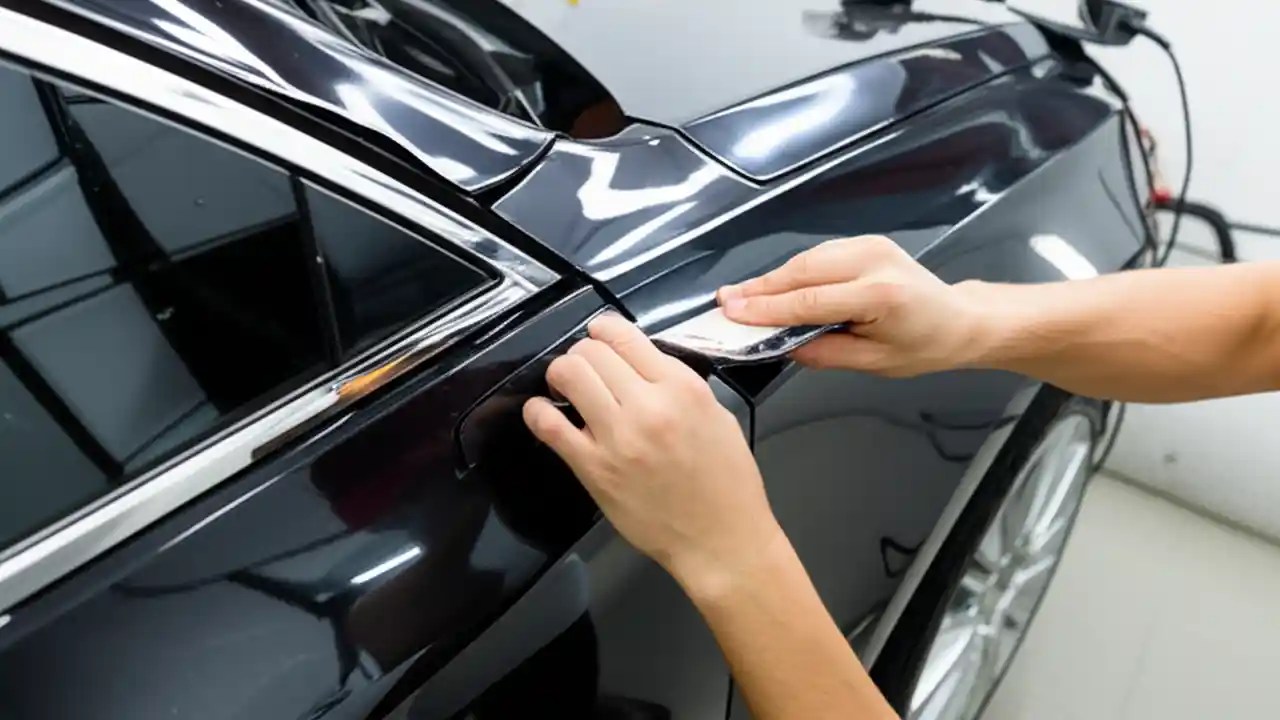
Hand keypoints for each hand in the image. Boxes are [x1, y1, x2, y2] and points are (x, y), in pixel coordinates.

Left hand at [522, 314, 783, 595]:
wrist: (721, 540)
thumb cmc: (727, 482)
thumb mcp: (717, 416)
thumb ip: (679, 385)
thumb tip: (640, 365)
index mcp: (682, 388)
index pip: (624, 335)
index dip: (604, 331)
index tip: (599, 338)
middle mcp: (648, 405)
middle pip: (590, 351)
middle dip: (583, 354)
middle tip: (586, 369)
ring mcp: (617, 437)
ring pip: (567, 375)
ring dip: (561, 374)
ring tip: (567, 387)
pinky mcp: (593, 469)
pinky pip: (548, 425)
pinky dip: (537, 412)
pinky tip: (543, 412)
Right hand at [718, 235, 985, 376]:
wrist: (958, 319)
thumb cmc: (922, 345)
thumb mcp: (873, 363)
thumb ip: (823, 353)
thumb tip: (781, 344)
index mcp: (879, 295)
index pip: (809, 301)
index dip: (766, 308)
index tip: (732, 312)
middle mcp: (873, 262)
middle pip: (801, 273)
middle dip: (759, 288)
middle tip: (725, 302)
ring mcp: (869, 246)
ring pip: (805, 260)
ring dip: (771, 278)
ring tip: (741, 296)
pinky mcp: (864, 242)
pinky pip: (817, 255)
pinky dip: (791, 271)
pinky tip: (772, 285)